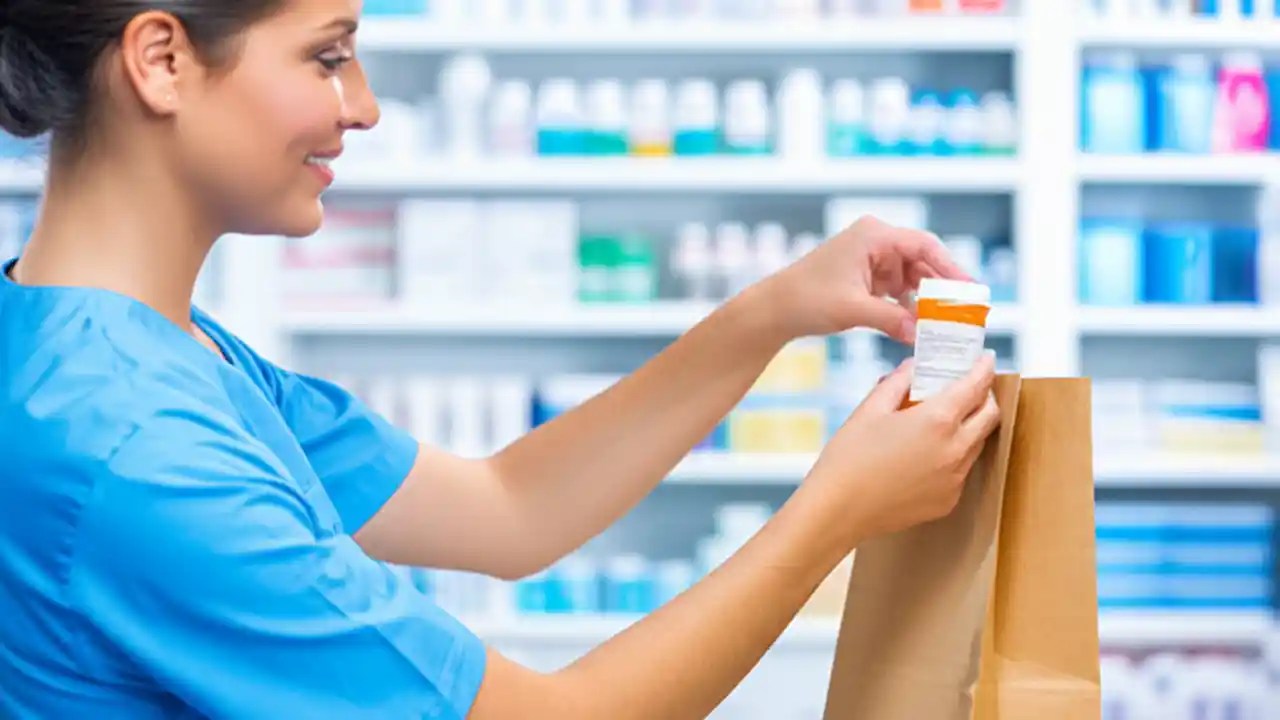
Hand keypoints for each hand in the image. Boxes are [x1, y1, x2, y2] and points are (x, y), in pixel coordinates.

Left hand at [752, 215, 969, 343]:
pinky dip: (909, 304)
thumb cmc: (806, 299)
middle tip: (967, 309)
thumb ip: (891, 319)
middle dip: (942, 286)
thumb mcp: (853, 310)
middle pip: (922, 260)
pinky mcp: (866, 276)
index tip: (970, 289)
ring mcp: (871, 258)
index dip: (951, 267)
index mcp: (873, 236)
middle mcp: (875, 241)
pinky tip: (920, 323)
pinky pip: (898, 287)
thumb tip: (921, 335)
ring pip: (912, 275)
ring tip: (947, 320)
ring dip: (926, 297)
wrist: (775, 308)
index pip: (924, 246)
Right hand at [804, 352, 998, 547]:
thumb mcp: (870, 410)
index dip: (984, 368)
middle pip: (990, 416)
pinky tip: (926, 454)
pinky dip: (953, 456)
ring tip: (943, 421)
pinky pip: (961, 471)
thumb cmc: (849, 458)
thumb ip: (897, 383)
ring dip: (970, 427)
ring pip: (977, 444)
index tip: (985, 359)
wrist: (839, 511)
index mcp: (937, 420)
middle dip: (985, 397)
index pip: (976, 386)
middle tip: (970, 387)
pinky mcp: (947, 501)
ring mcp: (954, 479)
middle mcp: (954, 450)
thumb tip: (913, 367)